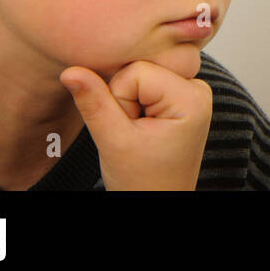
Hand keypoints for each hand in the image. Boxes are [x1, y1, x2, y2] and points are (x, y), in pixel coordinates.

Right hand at [60, 61, 211, 190]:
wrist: (158, 201)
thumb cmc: (142, 181)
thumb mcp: (113, 142)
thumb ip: (93, 103)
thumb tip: (71, 71)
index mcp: (191, 97)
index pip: (135, 71)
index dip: (120, 100)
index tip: (131, 130)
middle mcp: (198, 87)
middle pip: (140, 69)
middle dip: (125, 100)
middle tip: (136, 132)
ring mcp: (191, 91)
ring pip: (140, 75)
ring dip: (130, 102)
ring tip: (140, 132)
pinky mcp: (182, 95)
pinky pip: (147, 84)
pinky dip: (137, 103)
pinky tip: (143, 125)